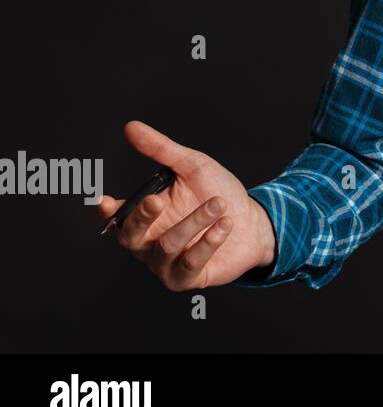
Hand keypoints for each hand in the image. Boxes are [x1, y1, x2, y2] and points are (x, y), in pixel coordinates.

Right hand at [92, 120, 277, 290]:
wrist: (253, 221)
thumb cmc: (218, 193)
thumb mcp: (192, 166)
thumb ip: (162, 150)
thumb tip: (132, 127)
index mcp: (145, 215)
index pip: (116, 217)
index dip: (107, 212)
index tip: (105, 201)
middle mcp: (149, 242)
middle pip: (131, 237)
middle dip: (142, 218)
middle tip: (158, 200)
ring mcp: (166, 264)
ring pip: (168, 246)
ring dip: (194, 222)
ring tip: (218, 204)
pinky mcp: (188, 279)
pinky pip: (190, 264)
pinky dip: (207, 242)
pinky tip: (223, 225)